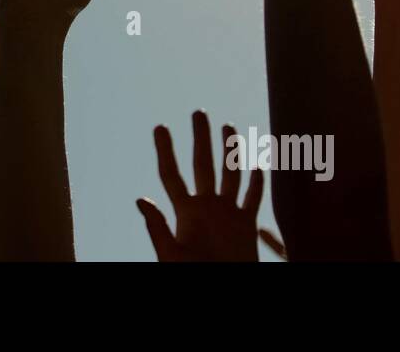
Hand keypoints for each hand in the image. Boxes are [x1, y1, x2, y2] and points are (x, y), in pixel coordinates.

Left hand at [136, 111, 263, 261]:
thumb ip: (158, 228)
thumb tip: (140, 199)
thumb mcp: (171, 255)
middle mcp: (206, 208)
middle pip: (203, 165)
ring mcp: (228, 215)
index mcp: (185, 213)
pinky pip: (253, 199)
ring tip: (228, 127)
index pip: (172, 174)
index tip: (160, 127)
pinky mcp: (247, 228)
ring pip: (231, 174)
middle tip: (198, 111)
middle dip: (200, 138)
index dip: (165, 150)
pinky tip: (259, 163)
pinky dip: (257, 182)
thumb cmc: (193, 276)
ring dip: (231, 151)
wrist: (222, 288)